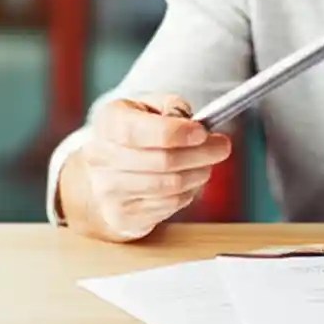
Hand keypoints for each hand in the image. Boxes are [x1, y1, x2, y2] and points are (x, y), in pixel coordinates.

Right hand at [64, 95, 231, 241]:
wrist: (107, 172)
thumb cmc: (136, 134)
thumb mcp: (150, 107)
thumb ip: (172, 107)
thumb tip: (194, 127)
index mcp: (108, 122)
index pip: (137, 131)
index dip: (175, 133)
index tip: (202, 132)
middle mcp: (101, 157)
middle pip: (162, 161)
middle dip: (201, 154)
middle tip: (222, 146)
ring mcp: (109, 190)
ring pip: (169, 186)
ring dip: (198, 174)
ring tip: (206, 164)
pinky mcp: (122, 215)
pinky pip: (168, 205)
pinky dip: (187, 192)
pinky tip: (188, 182)